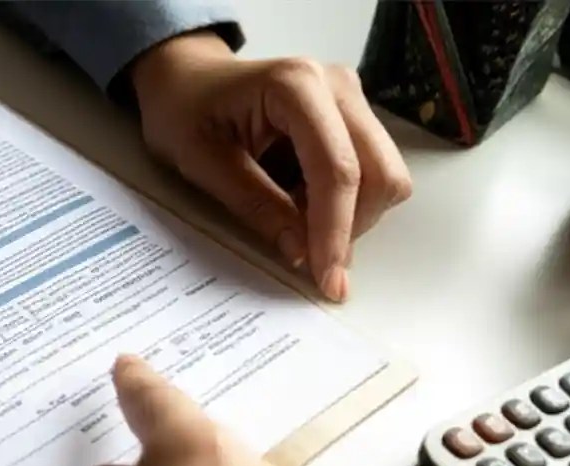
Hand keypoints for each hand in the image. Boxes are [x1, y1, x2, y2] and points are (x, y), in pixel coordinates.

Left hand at [130, 32, 412, 301]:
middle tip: (305, 257)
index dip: (334, 231)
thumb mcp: (202, 164)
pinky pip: (371, 172)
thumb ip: (255, 206)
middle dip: (350, 227)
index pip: (337, 169)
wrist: (188, 80)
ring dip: (349, 216)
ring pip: (385, 177)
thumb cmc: (184, 113)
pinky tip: (302, 201)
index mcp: (295, 85)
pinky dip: (345, 203)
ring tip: (294, 218)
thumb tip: (301, 255)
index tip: (325, 281)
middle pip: (379, 173)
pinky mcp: (355, 116)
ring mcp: (352, 98)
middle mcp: (337, 85)